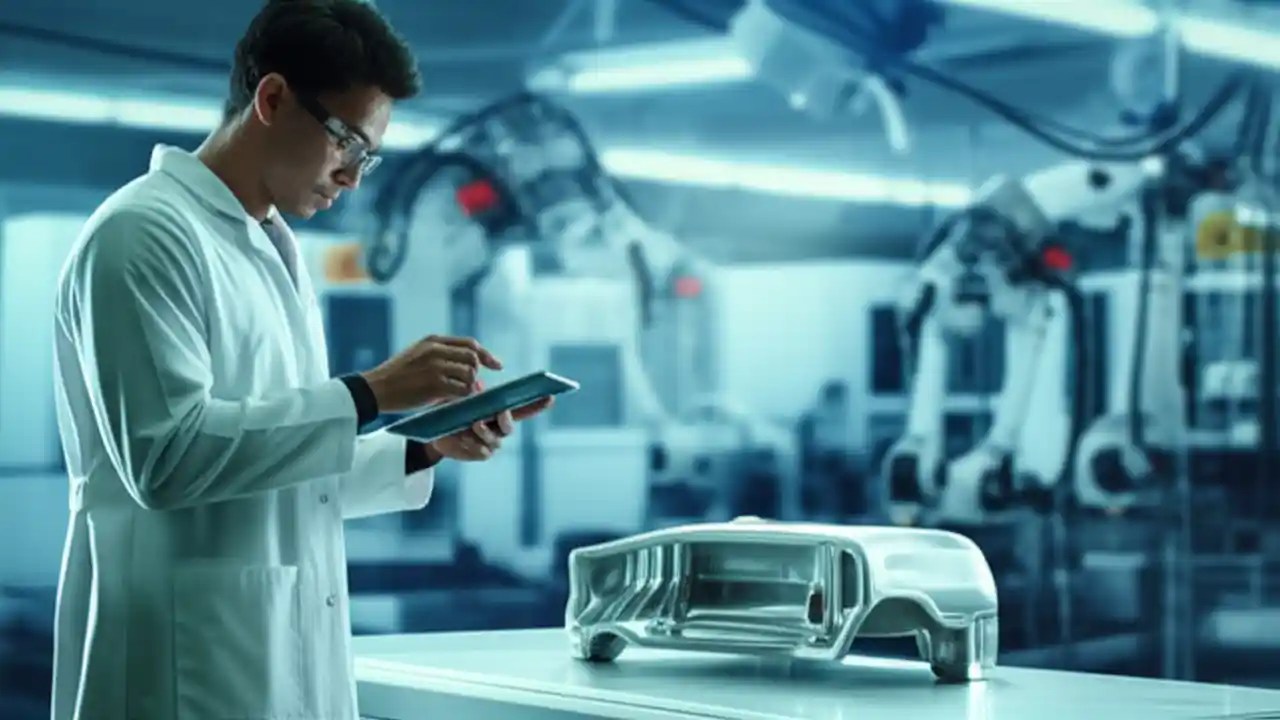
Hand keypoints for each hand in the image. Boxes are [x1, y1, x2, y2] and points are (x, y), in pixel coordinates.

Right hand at [361, 335, 501, 411]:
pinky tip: (456, 402)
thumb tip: (475, 376)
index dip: (486, 355)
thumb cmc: (398, 377)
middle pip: (473, 358)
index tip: (497, 365)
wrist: (375, 389)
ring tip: (459, 395)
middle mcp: (435, 350)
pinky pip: (462, 391)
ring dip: (470, 387)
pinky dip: (464, 398)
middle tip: (471, 386)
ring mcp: (435, 366)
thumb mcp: (418, 357)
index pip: (469, 343)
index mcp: (433, 340)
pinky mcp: (434, 385)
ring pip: (470, 375)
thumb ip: (443, 360)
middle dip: (476, 373)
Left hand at [428, 395, 556, 461]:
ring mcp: (491, 443)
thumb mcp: (460, 398)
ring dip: (485, 431)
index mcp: (500, 411)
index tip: (550, 396)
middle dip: (506, 418)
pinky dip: (473, 444)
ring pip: (495, 440)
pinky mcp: (480, 454)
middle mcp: (499, 428)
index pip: (523, 407)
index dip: (538, 403)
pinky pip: (481, 451)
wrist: (435, 432)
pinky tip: (463, 437)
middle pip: (510, 426)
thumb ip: (471, 393)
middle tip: (500, 412)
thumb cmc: (450, 411)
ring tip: (475, 423)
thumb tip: (477, 384)